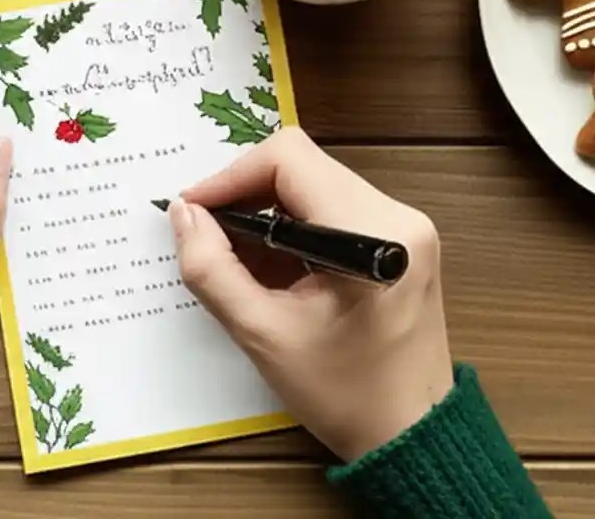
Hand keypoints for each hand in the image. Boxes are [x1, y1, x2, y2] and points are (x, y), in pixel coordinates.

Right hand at [168, 128, 452, 461]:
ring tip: (237, 261)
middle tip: (207, 236)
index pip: (290, 159)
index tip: (194, 211)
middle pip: (302, 168)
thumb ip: (213, 268)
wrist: (411, 436)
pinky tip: (270, 271)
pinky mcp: (399, 242)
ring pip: (314, 187)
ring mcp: (404, 227)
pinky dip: (292, 231)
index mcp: (373, 231)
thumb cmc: (345, 394)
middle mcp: (397, 215)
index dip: (231, 176)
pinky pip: (332, 211)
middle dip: (246, 196)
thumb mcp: (263, 333)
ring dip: (267, 215)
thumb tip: (183, 215)